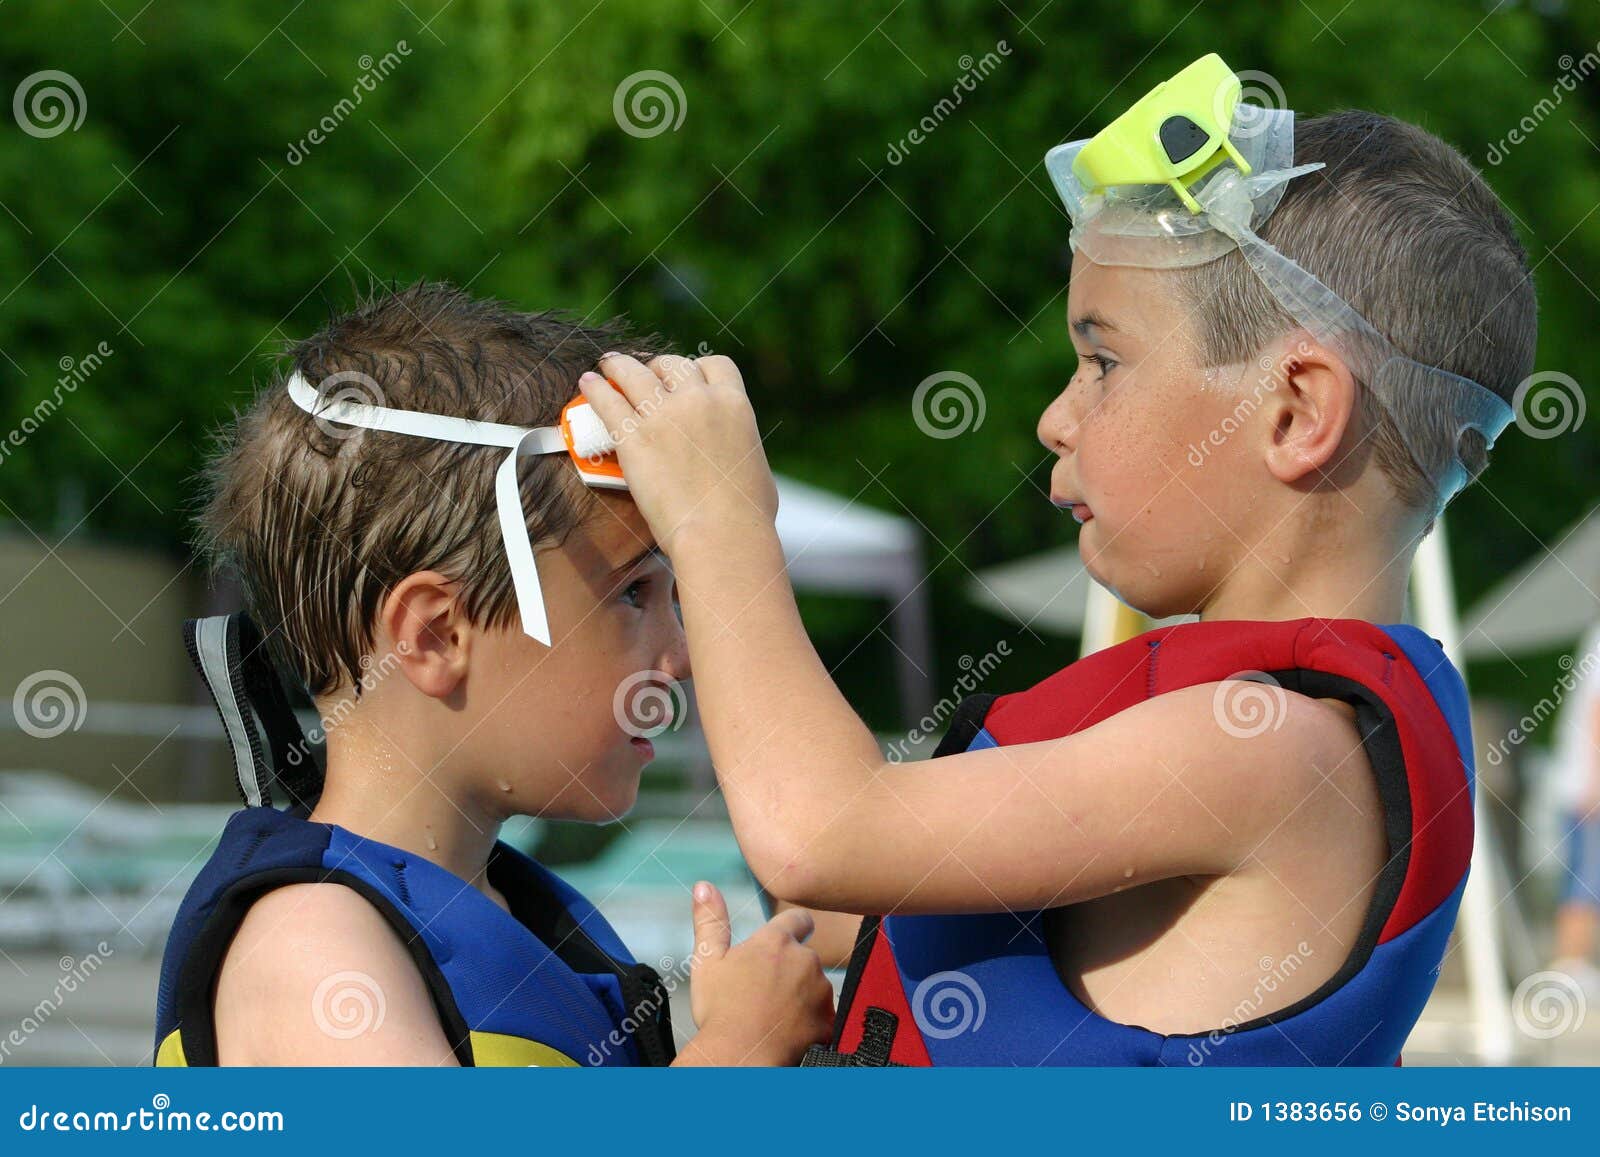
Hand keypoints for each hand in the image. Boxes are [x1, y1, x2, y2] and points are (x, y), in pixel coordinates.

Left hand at [579, 354, 777, 556]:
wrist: (722, 534)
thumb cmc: (746, 514)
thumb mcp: (755, 465)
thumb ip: (739, 444)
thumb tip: (734, 451)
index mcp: (733, 404)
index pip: (713, 365)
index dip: (697, 369)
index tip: (687, 378)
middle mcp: (698, 400)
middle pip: (672, 365)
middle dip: (658, 368)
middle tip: (646, 378)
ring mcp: (663, 416)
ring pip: (634, 373)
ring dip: (619, 366)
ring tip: (609, 364)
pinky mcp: (633, 437)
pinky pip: (607, 401)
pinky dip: (595, 389)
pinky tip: (588, 384)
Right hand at [683, 880, 834, 1065]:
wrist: (739, 1059)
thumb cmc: (719, 1011)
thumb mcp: (707, 960)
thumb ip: (710, 920)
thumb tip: (704, 884)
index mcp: (776, 942)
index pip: (798, 919)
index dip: (792, 927)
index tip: (784, 939)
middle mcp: (805, 960)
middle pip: (805, 957)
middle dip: (790, 970)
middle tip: (763, 992)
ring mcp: (820, 991)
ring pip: (815, 987)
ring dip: (801, 996)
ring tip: (772, 1016)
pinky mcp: (828, 1020)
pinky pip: (823, 1016)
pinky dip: (810, 1023)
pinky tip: (787, 1033)